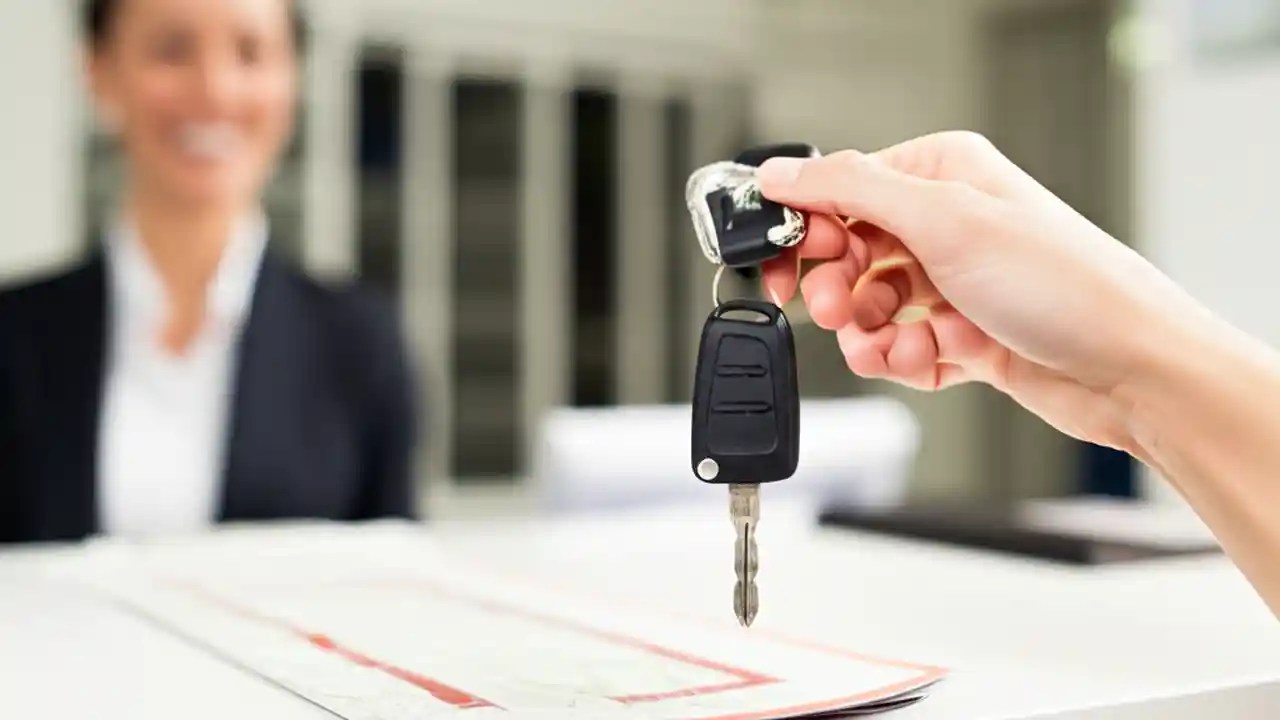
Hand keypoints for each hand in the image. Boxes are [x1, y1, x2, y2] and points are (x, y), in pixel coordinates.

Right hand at [757, 131, 1202, 452]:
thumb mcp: (945, 219)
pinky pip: (900, 348)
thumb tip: (781, 172)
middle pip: (849, 253)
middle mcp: (948, 224)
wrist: (1132, 370)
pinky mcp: (963, 336)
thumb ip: (850, 189)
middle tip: (835, 310)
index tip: (788, 263)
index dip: (808, 229)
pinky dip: (903, 360)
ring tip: (888, 346)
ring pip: (870, 309)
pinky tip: (926, 359)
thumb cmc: (1065, 285)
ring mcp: (955, 283)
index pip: (843, 189)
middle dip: (838, 289)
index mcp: (942, 173)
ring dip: (870, 334)